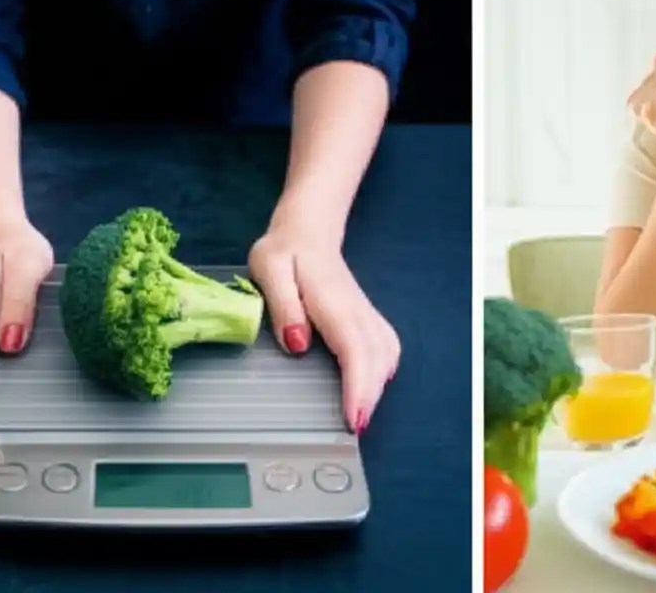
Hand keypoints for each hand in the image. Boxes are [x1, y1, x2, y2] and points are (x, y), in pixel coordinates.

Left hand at [248, 218, 399, 434]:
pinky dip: (383, 370)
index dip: (357, 386)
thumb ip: (283, 305)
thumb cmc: (285, 250)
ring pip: (385, 353)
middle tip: (354, 428)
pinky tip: (371, 386)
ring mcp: (365, 312)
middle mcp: (356, 310)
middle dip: (370, 396)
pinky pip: (386, 345)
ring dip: (378, 386)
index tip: (354, 417)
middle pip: (376, 357)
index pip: (354, 348)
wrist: (309, 227)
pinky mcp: (366, 315)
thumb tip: (299, 344)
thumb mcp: (269, 267)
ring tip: (360, 414)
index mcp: (333, 300)